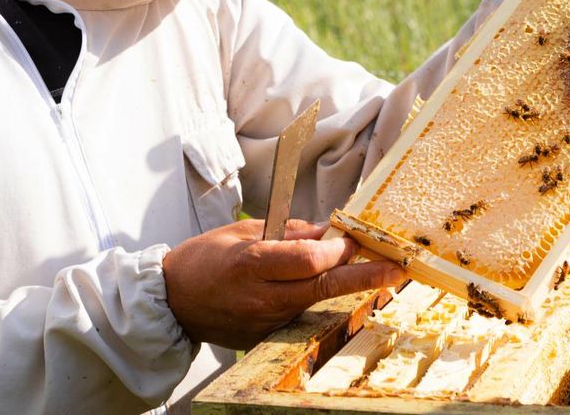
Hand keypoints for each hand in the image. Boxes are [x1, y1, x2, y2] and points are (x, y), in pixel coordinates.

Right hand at [162, 219, 404, 348]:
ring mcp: (265, 322)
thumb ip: (287, 233)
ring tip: (375, 271)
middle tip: (397, 268)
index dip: (337, 249)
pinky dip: (317, 299)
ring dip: (344, 286)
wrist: (172, 302)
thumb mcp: (243, 232)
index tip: (355, 238)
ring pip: (316, 302)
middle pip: (323, 287)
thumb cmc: (204, 259)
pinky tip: (328, 286)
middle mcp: (261, 297)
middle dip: (364, 277)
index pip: (308, 260)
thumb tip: (326, 231)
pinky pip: (300, 314)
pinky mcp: (265, 337)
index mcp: (251, 264)